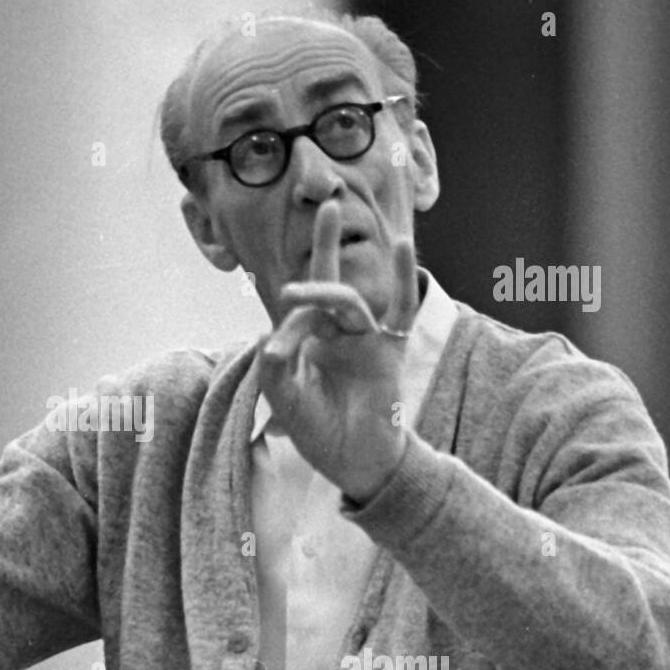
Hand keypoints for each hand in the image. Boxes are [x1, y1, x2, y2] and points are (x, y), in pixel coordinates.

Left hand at [256, 201, 419, 502]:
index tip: (276, 354)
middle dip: (327, 245)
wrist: (355, 463)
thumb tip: (265, 336)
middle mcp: (337, 334)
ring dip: (325, 289)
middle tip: (326, 206)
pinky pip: (400, 310)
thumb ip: (273, 372)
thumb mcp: (285, 402)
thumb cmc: (320, 432)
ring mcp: (365, 340)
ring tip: (304, 282)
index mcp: (310, 342)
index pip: (297, 315)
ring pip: (349, 302)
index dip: (286, 327)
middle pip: (330, 282)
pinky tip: (404, 248)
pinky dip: (404, 279)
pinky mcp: (389, 352)